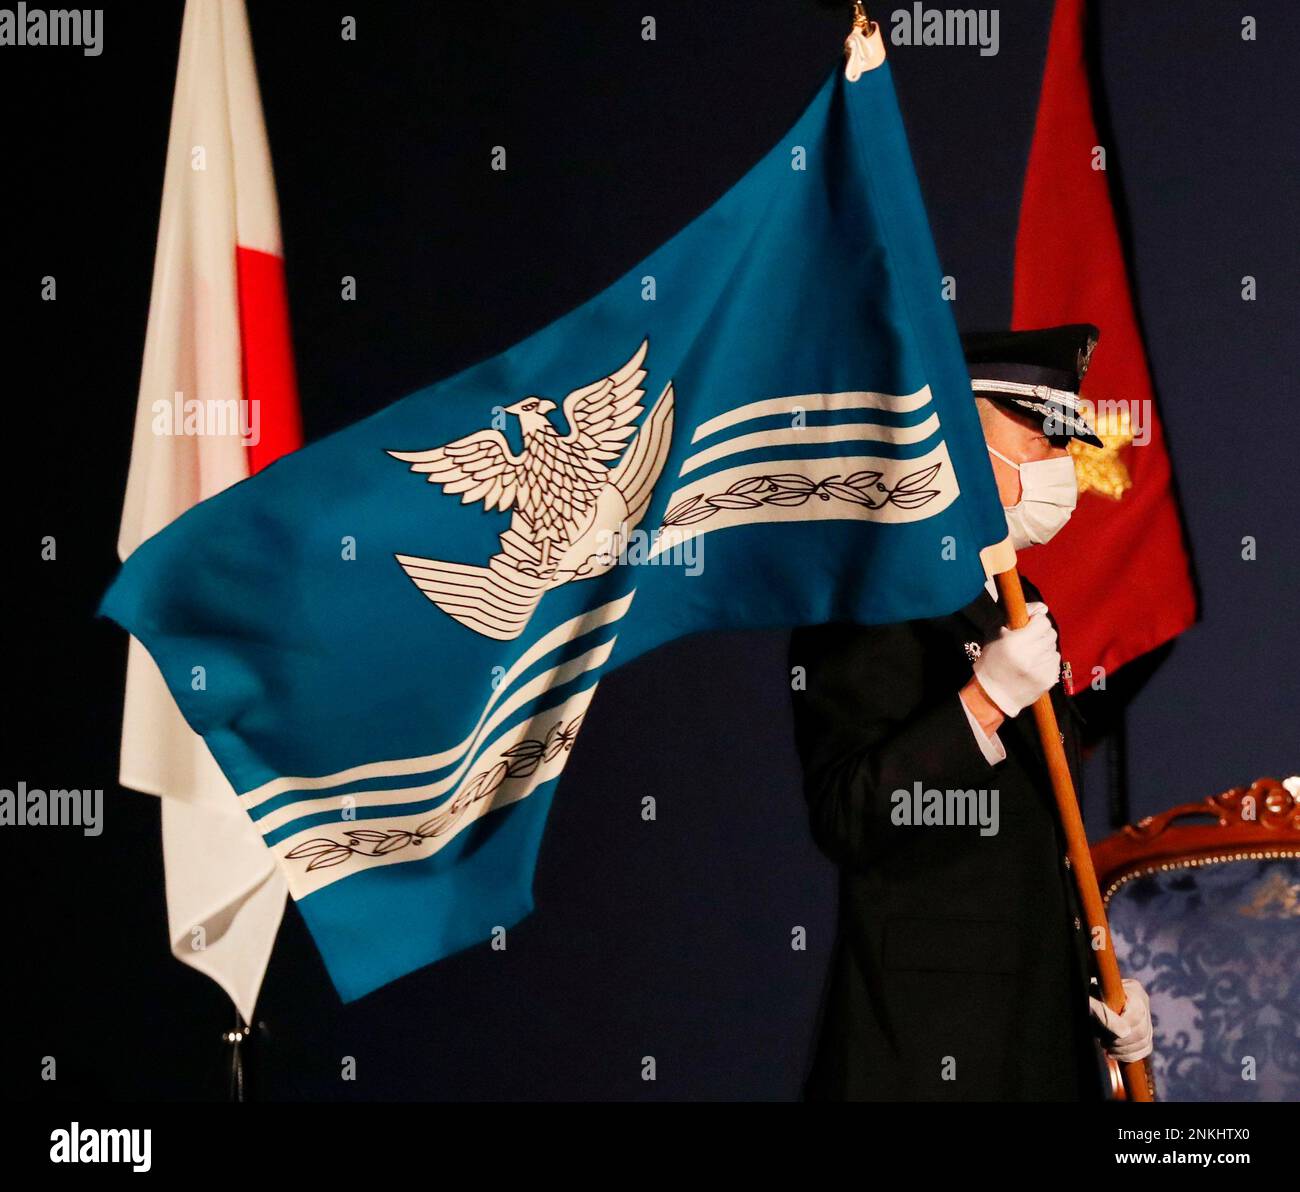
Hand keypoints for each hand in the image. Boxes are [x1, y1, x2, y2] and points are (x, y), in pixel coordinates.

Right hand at [970, 601, 1059, 717]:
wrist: (992, 694)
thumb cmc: (991, 659)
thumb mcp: (995, 632)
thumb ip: (1017, 615)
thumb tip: (1042, 608)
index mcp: (1015, 643)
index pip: (1043, 622)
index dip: (1037, 621)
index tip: (1029, 625)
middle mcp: (1030, 657)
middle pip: (1051, 634)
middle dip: (1042, 634)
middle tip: (1030, 640)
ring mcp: (1040, 670)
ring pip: (1054, 648)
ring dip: (1044, 648)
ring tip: (1031, 654)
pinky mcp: (1048, 681)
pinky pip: (1055, 662)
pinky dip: (1047, 660)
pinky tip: (1035, 665)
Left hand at [1090, 978, 1153, 1062]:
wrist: (1088, 999)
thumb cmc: (1087, 998)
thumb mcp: (1092, 1004)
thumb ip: (1106, 1016)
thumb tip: (1124, 1034)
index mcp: (1134, 990)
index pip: (1137, 1014)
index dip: (1122, 1027)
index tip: (1104, 1034)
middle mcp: (1143, 1002)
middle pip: (1143, 1030)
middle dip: (1122, 1042)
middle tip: (1103, 1042)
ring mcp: (1146, 1017)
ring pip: (1145, 1041)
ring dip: (1124, 1050)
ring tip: (1106, 1046)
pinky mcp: (1145, 1031)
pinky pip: (1145, 1048)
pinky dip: (1130, 1055)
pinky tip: (1113, 1053)